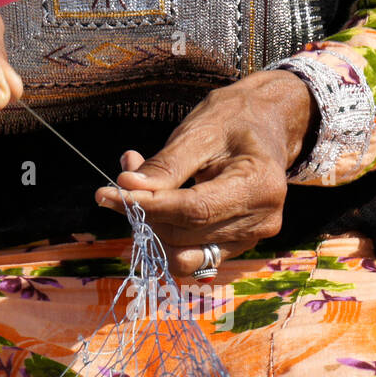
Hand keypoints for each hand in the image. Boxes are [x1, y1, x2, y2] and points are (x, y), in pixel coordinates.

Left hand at [95, 70, 316, 275]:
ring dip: (152, 229)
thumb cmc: (235, 119)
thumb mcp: (200, 130)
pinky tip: (158, 204)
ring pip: (184, 255)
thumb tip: (126, 187)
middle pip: (184, 236)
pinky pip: (192, 256)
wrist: (269, 125)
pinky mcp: (237, 246)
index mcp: (260, 186)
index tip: (107, 194)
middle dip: (144, 213)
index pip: (193, 210)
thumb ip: (166, 164)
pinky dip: (166, 235)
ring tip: (140, 189)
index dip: (146, 206)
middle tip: (123, 176)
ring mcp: (251, 239)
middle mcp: (261, 221)